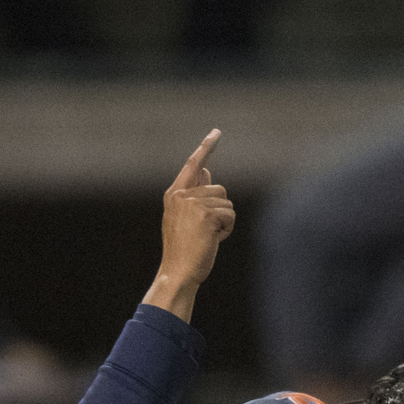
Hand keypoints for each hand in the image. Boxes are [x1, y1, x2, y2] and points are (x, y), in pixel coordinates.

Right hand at [143, 130, 235, 321]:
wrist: (179, 271)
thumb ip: (195, 193)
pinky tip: (213, 240)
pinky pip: (230, 215)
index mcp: (174, 194)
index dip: (206, 147)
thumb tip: (208, 170)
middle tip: (205, 231)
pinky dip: (227, 229)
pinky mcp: (205, 214)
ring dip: (224, 221)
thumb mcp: (187, 218)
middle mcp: (181, 195)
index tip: (217, 132)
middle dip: (220, 210)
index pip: (193, 164)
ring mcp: (192, 203)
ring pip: (227, 202)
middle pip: (219, 188)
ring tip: (207, 236)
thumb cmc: (185, 248)